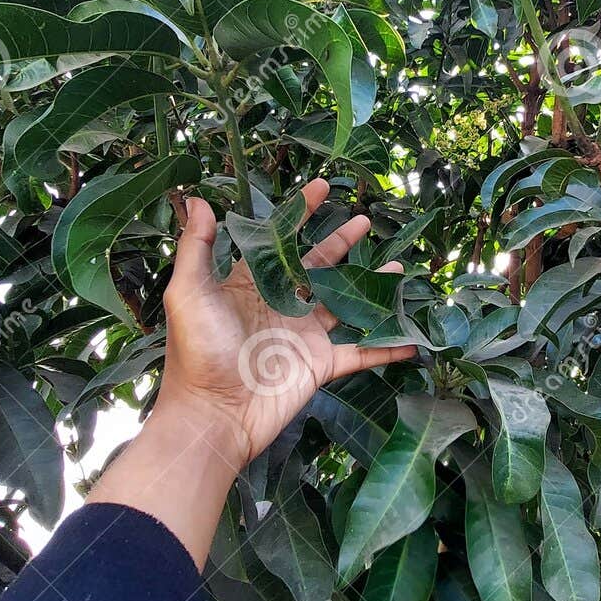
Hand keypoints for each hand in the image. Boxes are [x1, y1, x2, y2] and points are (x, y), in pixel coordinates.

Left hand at [89, 180, 415, 567]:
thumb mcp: (189, 291)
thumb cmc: (196, 352)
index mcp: (250, 284)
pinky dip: (386, 347)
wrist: (213, 414)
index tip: (322, 186)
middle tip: (366, 220)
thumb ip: (197, 245)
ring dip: (370, 287)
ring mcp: (303, 335)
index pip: (280, 240)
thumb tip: (198, 198)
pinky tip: (411, 337)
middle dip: (341, 242)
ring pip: (344, 303)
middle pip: (318, 266)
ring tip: (398, 270)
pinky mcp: (320, 364)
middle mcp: (280, 305)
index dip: (300, 212)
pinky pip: (360, 352)